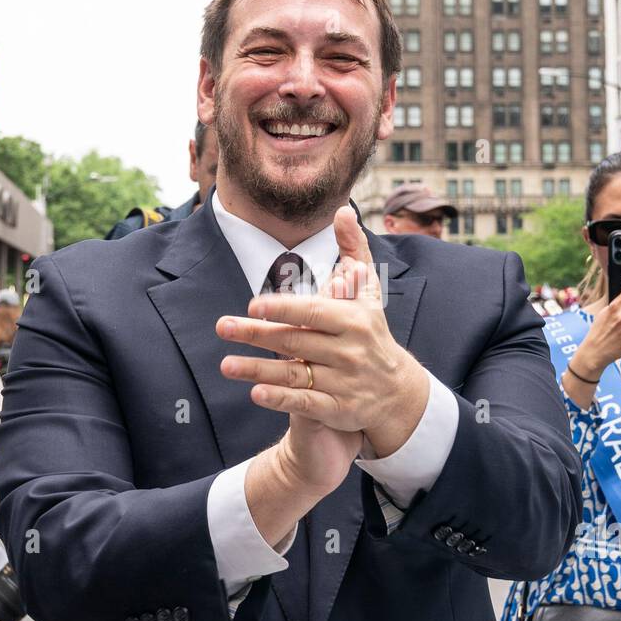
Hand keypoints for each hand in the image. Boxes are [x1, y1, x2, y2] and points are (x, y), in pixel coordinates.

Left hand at [217, 207, 429, 456]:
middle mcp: (350, 352)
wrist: (398, 392)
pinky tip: (255, 393)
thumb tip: (343, 210)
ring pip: (296, 374)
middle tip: (222, 327)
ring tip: (226, 364)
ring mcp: (344, 383)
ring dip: (259, 370)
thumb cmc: (373, 333)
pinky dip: (281, 399)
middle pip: (296, 341)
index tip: (253, 304)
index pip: (313, 312)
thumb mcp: (369, 292)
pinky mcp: (339, 410)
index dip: (283, 308)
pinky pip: (306, 403)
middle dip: (257, 334)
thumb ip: (354, 251)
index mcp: (354, 321)